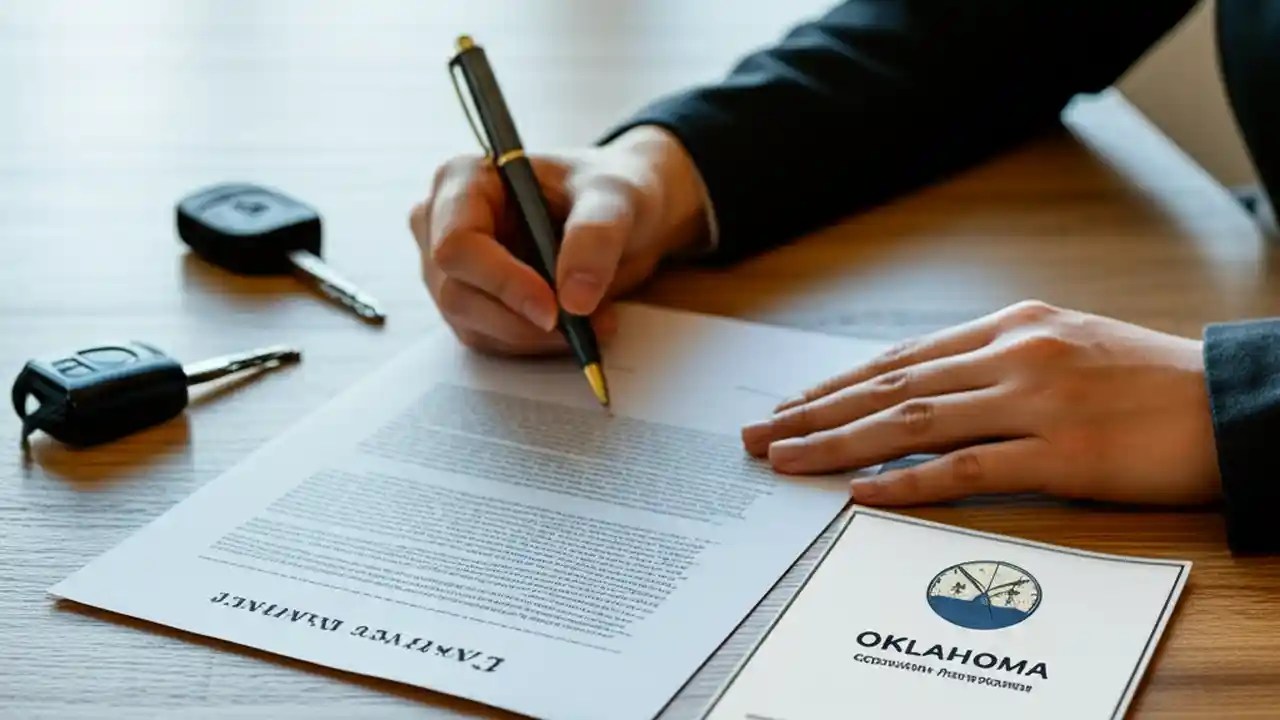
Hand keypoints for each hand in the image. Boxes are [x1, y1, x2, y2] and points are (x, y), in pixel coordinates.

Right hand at [409, 126, 709, 353]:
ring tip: (594, 321)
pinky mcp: (470, 304)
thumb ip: (596, 238)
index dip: (502, 282)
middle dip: (524, 319)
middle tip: (588, 324)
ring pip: (473, 325)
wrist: (620, 218)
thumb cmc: (609, 192)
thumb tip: (573, 300)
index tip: (555, 309)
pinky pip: (490, 341)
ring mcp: (449, 269)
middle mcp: (442, 223)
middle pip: (458, 293)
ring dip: (536, 336)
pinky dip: (536, 343)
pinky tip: (573, 327)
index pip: (457, 245)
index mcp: (464, 179)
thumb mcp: (617, 200)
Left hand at [741, 301, 1221, 505]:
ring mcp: (1036, 402)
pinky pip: (969, 469)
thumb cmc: (1148, 381)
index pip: (903, 359)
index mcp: (1012, 327)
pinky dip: (910, 483)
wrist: (1233, 403)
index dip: (839, 384)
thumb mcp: (1068, 345)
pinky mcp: (1063, 452)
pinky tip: (862, 495)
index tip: (793, 404)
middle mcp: (1014, 355)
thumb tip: (929, 387)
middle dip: (816, 412)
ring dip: (840, 444)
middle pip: (891, 387)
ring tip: (786, 460)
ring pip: (914, 422)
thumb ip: (999, 361)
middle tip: (760, 434)